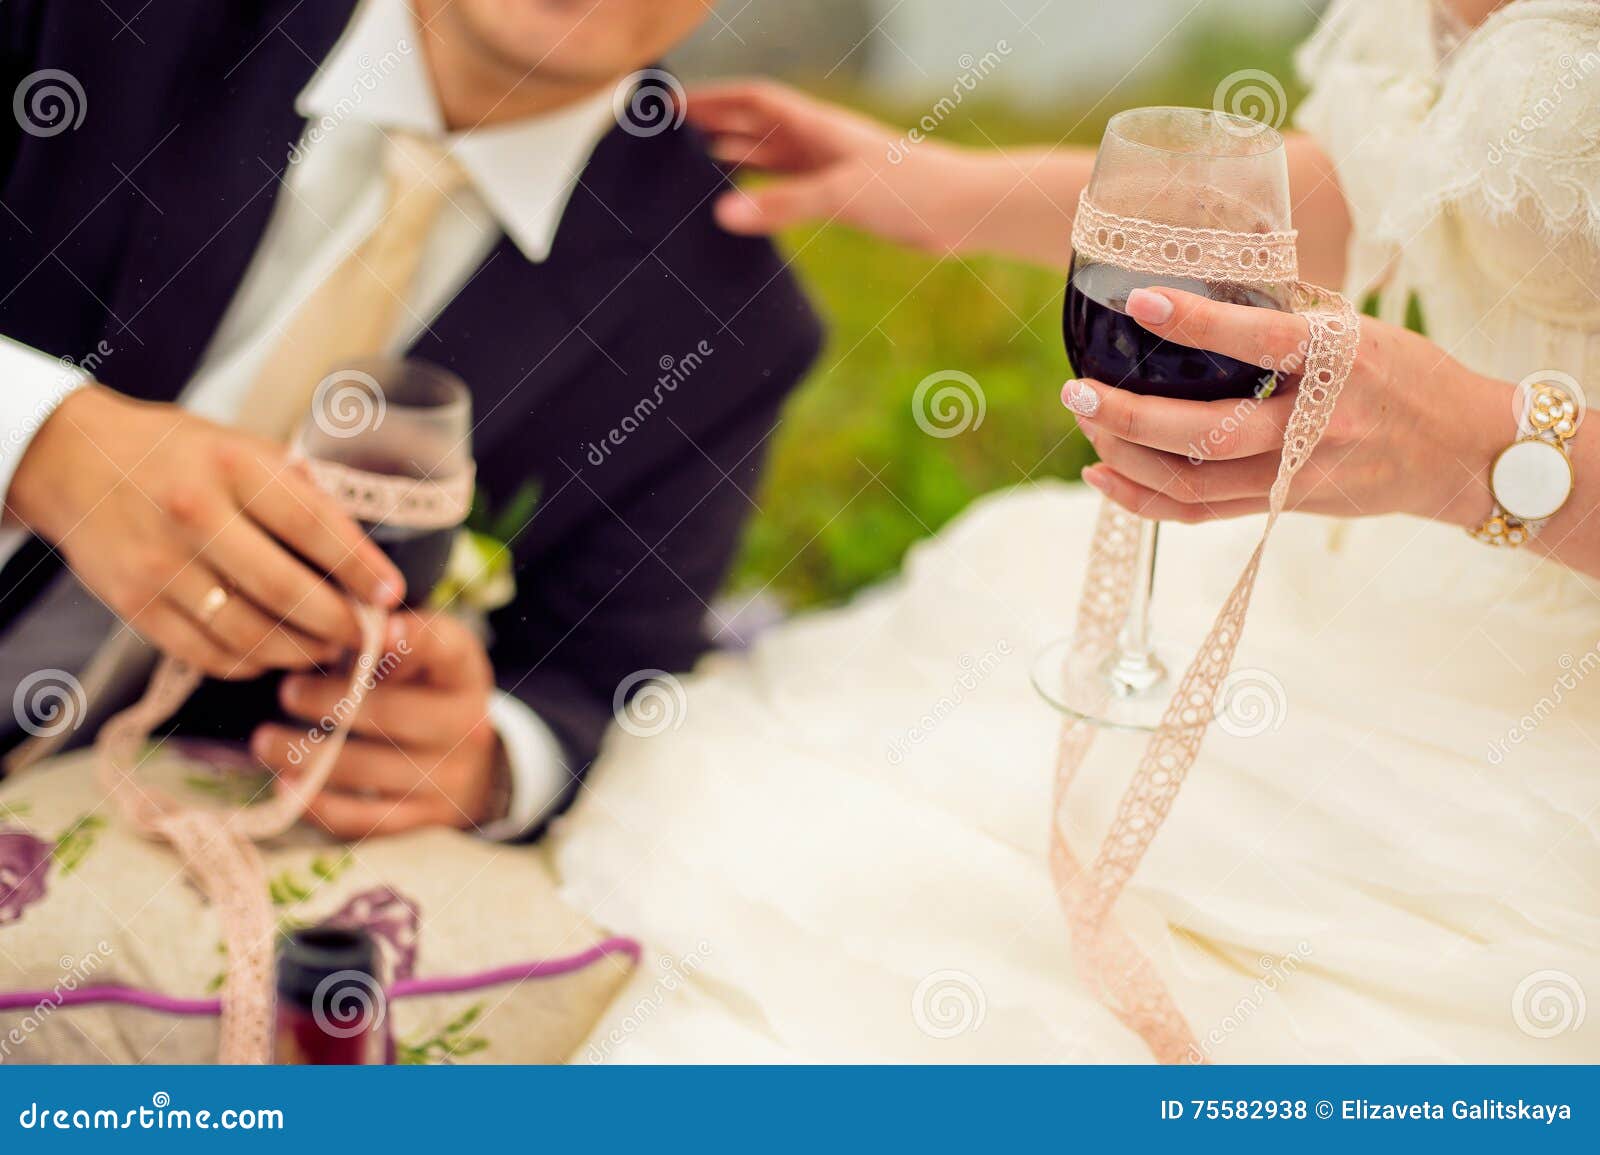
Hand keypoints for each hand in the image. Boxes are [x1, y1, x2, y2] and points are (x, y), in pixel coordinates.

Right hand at [4, 386, 403, 677]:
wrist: (75, 461)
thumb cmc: (180, 455)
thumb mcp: (245, 448)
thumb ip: (301, 492)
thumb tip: (364, 551)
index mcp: (233, 468)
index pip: (313, 526)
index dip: (359, 567)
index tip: (391, 595)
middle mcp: (195, 516)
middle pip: (286, 591)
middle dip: (341, 624)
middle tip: (372, 637)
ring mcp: (160, 566)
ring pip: (249, 633)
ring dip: (301, 651)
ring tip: (330, 648)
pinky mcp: (135, 605)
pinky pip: (208, 653)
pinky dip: (252, 663)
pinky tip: (276, 654)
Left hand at [250, 611, 501, 838]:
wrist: (476, 767)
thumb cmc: (429, 694)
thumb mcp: (426, 659)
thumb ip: (387, 641)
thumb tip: (330, 633)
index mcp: (462, 672)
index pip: (443, 649)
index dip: (413, 640)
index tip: (379, 630)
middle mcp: (465, 724)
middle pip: (394, 714)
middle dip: (332, 701)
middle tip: (286, 691)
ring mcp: (447, 777)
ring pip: (372, 769)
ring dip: (311, 756)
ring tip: (264, 742)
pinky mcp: (426, 819)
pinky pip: (368, 818)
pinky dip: (322, 805)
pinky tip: (287, 788)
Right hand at [687, 79, 995, 252]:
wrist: (963, 211)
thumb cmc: (911, 190)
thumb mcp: (841, 195)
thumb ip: (783, 204)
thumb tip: (724, 213)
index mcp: (817, 126)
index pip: (753, 101)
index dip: (712, 99)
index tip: (672, 104)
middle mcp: (819, 141)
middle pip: (755, 125)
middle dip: (713, 126)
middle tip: (668, 137)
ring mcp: (831, 168)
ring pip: (771, 157)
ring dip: (735, 158)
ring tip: (692, 169)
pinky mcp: (843, 196)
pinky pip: (790, 188)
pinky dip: (763, 192)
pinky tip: (746, 206)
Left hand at [1062, 287, 1509, 526]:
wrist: (1464, 455)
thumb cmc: (1407, 376)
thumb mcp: (1362, 329)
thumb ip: (1292, 315)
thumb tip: (1213, 274)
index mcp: (1341, 359)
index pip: (1262, 341)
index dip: (1199, 323)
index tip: (1143, 299)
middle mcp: (1318, 423)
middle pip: (1208, 432)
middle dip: (1131, 415)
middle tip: (1076, 389)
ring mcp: (1299, 474)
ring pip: (1194, 482)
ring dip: (1128, 456)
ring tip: (1086, 422)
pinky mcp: (1285, 507)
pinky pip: (1201, 512)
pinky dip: (1145, 498)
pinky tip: (1103, 473)